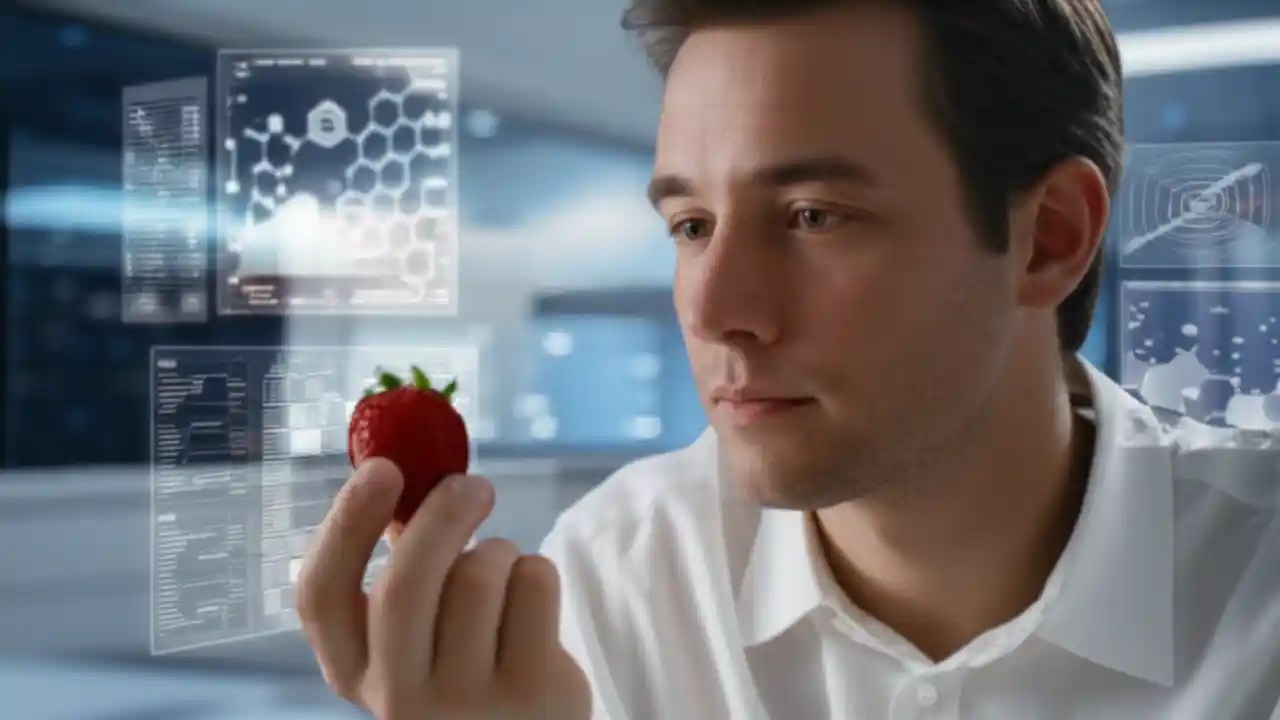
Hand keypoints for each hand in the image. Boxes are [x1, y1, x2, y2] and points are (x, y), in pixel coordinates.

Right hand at [297, 458, 591, 719]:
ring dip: (497, 551)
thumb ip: (401, 561)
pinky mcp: (530, 692)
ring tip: (502, 570)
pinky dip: (536, 572)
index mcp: (353, 670)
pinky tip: (531, 601)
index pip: (321, 596)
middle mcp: (397, 697)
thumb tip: (400, 463)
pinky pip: (533, 588)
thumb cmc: (465, 660)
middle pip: (404, 586)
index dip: (347, 523)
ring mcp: (464, 702)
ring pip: (477, 579)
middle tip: (472, 485)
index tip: (383, 467)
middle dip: (440, 517)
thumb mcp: (416, 630)